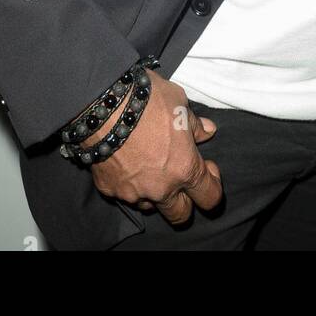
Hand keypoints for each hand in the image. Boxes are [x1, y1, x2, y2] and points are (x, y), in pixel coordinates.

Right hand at [83, 70, 222, 225]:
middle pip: (180, 215)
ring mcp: (133, 193)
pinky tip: (125, 160)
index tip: (207, 166)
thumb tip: (207, 132)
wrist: (103, 103)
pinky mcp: (109, 189)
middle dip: (184, 201)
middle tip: (179, 177)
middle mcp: (161, 189)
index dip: (212, 183)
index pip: (210, 197)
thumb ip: (194, 125)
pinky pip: (123, 193)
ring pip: (150, 206)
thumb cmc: (148, 99)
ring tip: (148, 166)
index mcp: (184, 168)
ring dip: (154, 192)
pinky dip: (128, 181)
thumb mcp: (179, 103)